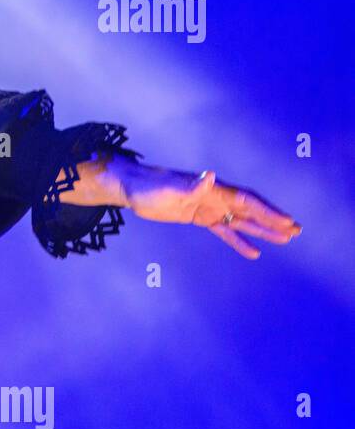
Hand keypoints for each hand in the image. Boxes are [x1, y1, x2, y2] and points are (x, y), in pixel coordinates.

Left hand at [116, 161, 300, 258]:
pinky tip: (253, 252)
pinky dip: (238, 240)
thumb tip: (209, 176)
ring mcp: (207, 207)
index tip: (287, 221)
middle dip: (273, 220)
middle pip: (250, 210)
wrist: (132, 188)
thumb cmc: (149, 187)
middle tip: (296, 231)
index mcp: (212, 189)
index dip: (267, 210)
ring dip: (262, 230)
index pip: (246, 200)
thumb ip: (191, 186)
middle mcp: (214, 197)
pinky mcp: (198, 217)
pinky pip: (223, 230)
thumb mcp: (169, 189)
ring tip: (284, 240)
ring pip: (241, 220)